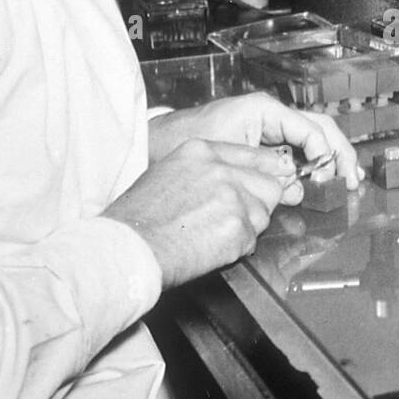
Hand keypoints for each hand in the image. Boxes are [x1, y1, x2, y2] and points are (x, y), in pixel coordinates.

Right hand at [102, 139, 289, 288]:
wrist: (129, 247)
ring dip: (248, 227)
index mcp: (201, 151)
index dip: (264, 174)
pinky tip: (211, 247)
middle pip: (269, 183)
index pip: (256, 156)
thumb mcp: (169, 173)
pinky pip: (254, 238)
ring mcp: (232, 196)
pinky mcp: (238, 225)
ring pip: (264, 212)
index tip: (265, 183)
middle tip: (233, 219)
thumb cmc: (138, 218)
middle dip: (258, 203)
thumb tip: (233, 180)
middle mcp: (220, 168)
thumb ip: (205, 171)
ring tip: (214, 234)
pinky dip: (238, 248)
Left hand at [148, 92, 363, 188]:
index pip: (310, 129)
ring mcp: (270, 129)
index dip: (324, 153)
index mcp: (265, 110)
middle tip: (352, 179)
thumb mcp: (231, 154)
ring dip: (332, 158)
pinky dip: (313, 164)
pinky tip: (323, 180)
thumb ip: (267, 170)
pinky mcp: (264, 143)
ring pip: (313, 139)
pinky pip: (297, 151)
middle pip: (321, 129)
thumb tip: (298, 187)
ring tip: (347, 179)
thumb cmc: (188, 140)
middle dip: (340, 153)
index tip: (326, 176)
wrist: (157, 143)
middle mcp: (272, 116)